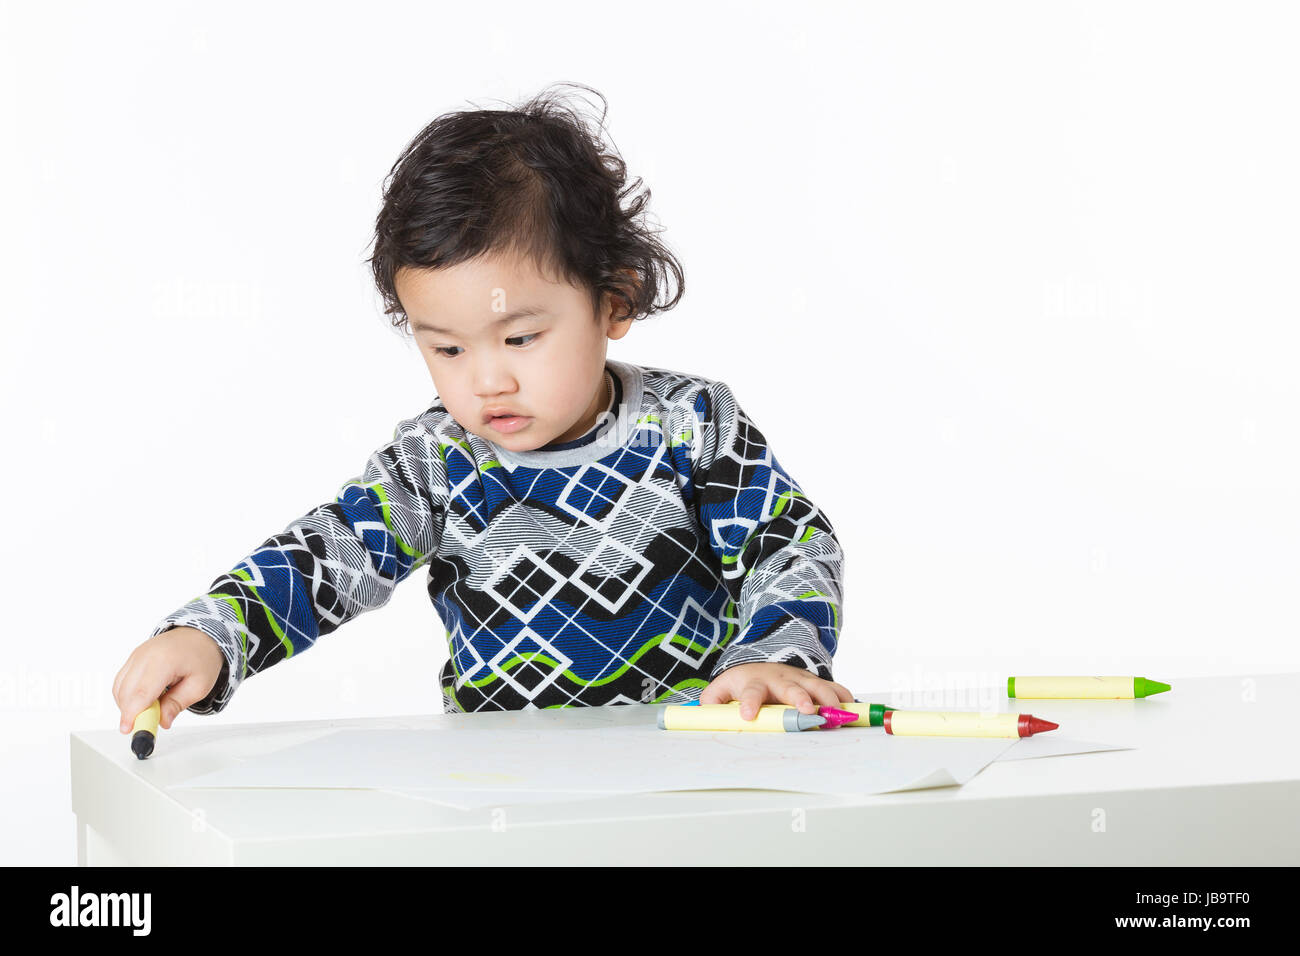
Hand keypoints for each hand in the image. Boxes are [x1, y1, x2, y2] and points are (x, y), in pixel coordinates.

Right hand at [113, 626, 225, 733]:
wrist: (199, 635)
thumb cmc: (202, 657)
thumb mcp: (200, 685)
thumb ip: (178, 704)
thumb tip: (161, 722)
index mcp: (164, 660)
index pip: (141, 692)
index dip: (132, 714)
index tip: (128, 729)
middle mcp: (145, 655)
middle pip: (126, 692)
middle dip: (132, 713)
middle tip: (149, 724)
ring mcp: (136, 655)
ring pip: (120, 688)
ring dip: (129, 705)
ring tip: (155, 707)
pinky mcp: (133, 658)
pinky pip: (122, 682)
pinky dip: (128, 695)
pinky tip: (147, 699)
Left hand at [699, 662, 854, 720]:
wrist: (760, 662)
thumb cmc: (741, 683)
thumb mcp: (721, 689)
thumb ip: (711, 703)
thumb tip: (699, 716)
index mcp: (753, 682)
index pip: (750, 691)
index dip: (749, 703)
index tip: (747, 715)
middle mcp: (779, 679)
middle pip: (790, 688)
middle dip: (799, 699)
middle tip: (807, 711)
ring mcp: (799, 679)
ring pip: (817, 686)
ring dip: (828, 699)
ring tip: (838, 714)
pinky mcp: (815, 683)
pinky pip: (834, 688)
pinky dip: (845, 697)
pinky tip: (853, 708)